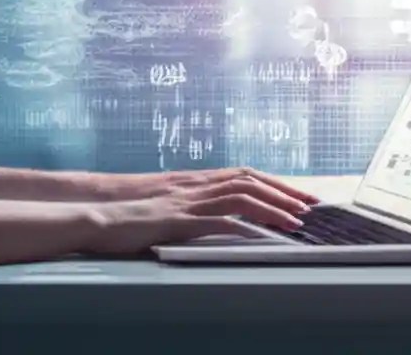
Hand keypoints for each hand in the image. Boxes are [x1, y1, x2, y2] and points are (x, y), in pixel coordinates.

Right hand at [81, 177, 309, 255]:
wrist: (100, 210)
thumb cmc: (130, 208)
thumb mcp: (168, 199)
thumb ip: (193, 201)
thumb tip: (219, 210)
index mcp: (194, 180)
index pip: (244, 175)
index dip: (275, 183)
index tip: (299, 195)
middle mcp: (195, 185)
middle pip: (248, 181)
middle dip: (283, 192)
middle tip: (310, 206)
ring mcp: (186, 201)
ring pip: (238, 197)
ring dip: (270, 208)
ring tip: (294, 222)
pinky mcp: (176, 220)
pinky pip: (214, 222)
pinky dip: (240, 227)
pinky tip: (258, 236)